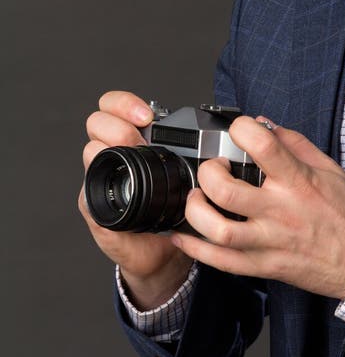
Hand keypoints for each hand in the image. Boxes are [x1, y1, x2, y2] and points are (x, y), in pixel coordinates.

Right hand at [78, 90, 192, 308]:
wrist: (164, 253)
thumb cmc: (178, 210)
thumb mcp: (191, 173)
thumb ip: (204, 149)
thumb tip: (246, 127)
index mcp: (135, 139)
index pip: (114, 105)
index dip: (125, 103)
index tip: (147, 115)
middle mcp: (114, 153)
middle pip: (97, 121)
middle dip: (118, 124)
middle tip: (139, 137)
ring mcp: (101, 178)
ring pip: (91, 149)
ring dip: (111, 148)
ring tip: (135, 156)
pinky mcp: (95, 206)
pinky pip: (87, 190)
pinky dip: (102, 185)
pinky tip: (124, 189)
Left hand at [171, 116, 344, 299]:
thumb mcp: (328, 168)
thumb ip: (294, 144)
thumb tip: (265, 125)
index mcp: (298, 181)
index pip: (263, 146)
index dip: (242, 129)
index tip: (238, 128)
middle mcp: (280, 211)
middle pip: (228, 192)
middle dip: (209, 174)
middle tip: (213, 167)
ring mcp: (269, 241)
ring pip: (219, 231)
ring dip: (197, 211)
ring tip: (198, 198)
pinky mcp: (263, 266)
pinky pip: (221, 262)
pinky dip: (195, 249)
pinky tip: (183, 235)